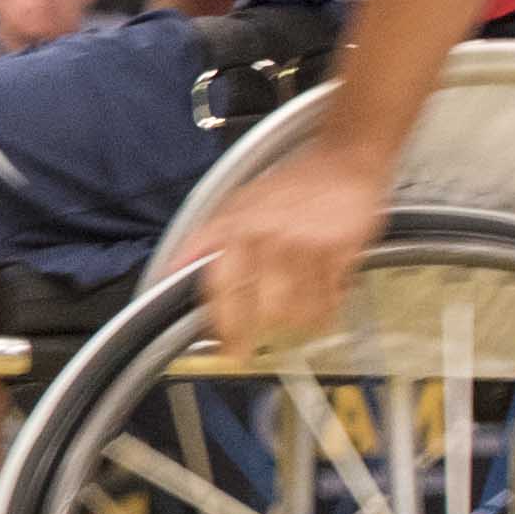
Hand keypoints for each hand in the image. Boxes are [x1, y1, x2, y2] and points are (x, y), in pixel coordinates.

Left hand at [189, 138, 393, 355]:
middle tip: (265, 340)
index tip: (228, 352)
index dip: (224, 327)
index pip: (222, 290)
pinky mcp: (342, 253)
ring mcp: (308, 247)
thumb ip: (203, 240)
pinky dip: (327, 311)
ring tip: (297, 313)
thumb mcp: (236, 204)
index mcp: (238, 229)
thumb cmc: (288, 186)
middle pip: (264, 312)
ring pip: (299, 314)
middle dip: (264, 333)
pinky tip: (323, 297)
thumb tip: (172, 271)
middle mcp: (270, 240)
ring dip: (298, 324)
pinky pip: (332, 302)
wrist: (342, 161)